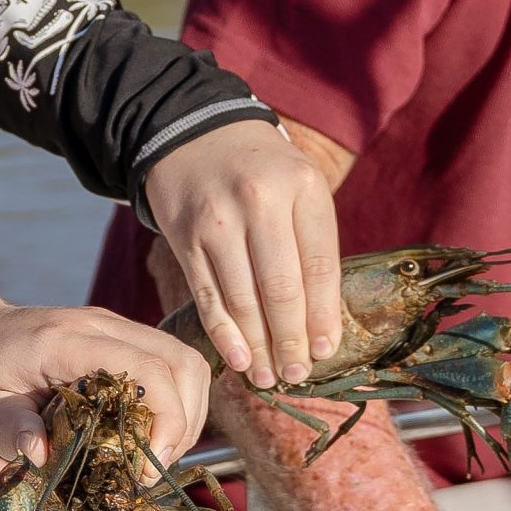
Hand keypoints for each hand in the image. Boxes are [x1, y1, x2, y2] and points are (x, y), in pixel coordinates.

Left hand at [0, 300, 211, 470]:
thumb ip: (6, 427)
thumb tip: (40, 455)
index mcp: (64, 340)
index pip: (146, 368)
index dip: (165, 420)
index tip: (145, 469)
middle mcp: (98, 326)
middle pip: (180, 363)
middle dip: (183, 424)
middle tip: (150, 471)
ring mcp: (110, 330)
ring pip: (182, 364)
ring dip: (183, 417)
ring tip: (151, 460)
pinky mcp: (114, 342)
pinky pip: (164, 368)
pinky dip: (170, 406)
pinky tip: (144, 439)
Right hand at [142, 120, 343, 391]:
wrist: (196, 132)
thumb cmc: (264, 171)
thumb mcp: (301, 187)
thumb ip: (313, 244)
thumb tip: (321, 325)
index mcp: (302, 188)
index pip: (319, 266)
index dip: (323, 317)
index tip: (325, 352)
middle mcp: (259, 202)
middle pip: (281, 288)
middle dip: (291, 341)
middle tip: (298, 375)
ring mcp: (217, 221)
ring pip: (242, 299)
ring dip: (259, 347)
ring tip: (271, 378)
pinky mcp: (185, 237)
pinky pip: (207, 295)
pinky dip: (224, 333)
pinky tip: (239, 359)